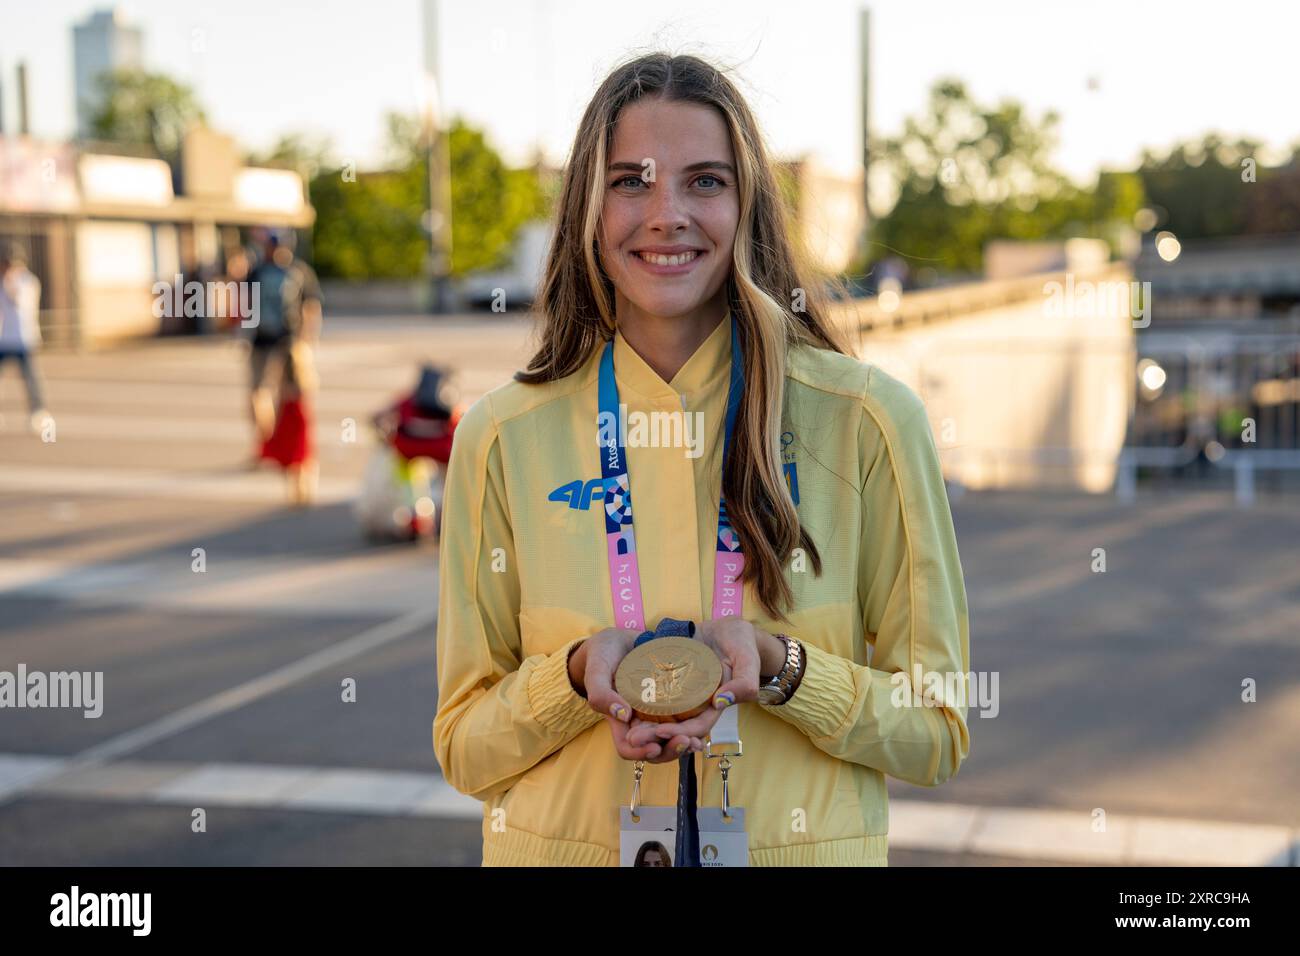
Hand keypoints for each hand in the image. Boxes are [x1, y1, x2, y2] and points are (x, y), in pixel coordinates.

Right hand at [574, 628, 707, 763]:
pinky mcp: (671, 701)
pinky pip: (682, 719)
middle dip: (670, 750)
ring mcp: (655, 713)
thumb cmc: (602, 653)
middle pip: (654, 749)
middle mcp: (639, 721)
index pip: (628, 747)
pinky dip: (692, 725)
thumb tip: (623, 715)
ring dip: (684, 742)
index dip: (640, 752)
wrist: (619, 638)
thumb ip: (601, 693)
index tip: (655, 746)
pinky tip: (704, 720)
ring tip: (696, 740)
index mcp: (619, 720)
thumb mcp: (597, 669)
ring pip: (670, 738)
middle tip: (685, 741)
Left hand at [626, 620, 781, 749]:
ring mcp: (682, 695)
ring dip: (647, 728)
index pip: (698, 727)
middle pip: (676, 728)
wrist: (727, 628)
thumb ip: (744, 682)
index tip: (660, 732)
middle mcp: (697, 705)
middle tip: (634, 738)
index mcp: (716, 705)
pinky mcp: (669, 682)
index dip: (680, 734)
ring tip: (628, 731)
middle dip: (656, 737)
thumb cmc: (741, 642)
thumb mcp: (748, 658)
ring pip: (663, 718)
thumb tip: (720, 702)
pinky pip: (655, 699)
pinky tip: (625, 707)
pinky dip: (643, 707)